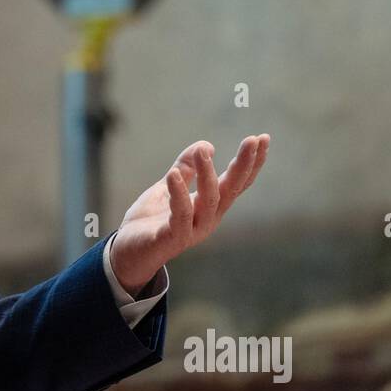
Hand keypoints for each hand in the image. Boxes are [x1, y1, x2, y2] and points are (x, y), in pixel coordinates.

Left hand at [109, 134, 269, 294]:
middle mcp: (207, 219)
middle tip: (252, 141)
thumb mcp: (168, 186)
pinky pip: (179, 216)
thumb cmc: (151, 220)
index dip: (251, 163)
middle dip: (244, 165)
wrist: (126, 252)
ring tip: (203, 151)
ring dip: (208, 174)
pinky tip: (173, 175)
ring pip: (209, 201)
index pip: (236, 183)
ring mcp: (192, 230)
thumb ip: (185, 167)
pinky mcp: (171, 239)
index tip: (263, 138)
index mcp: (209, 206)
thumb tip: (206, 146)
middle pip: (231, 190)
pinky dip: (178, 194)